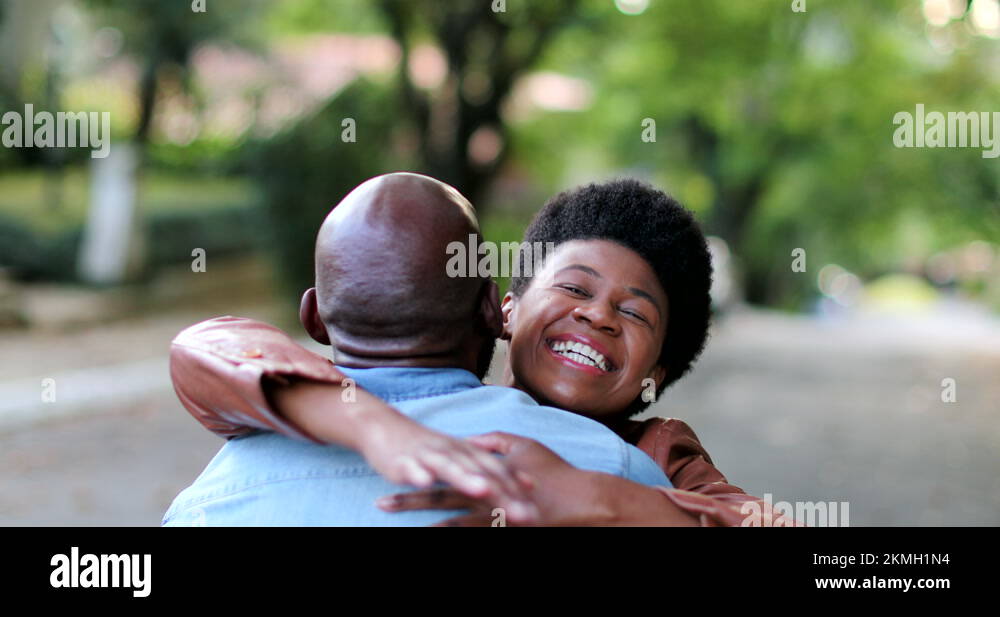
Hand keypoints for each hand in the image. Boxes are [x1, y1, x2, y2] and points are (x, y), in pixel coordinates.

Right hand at [359, 421, 539, 523]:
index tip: (536, 509)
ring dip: (466, 478)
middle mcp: (454, 452)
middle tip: (522, 513)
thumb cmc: (429, 449)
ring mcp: (429, 455)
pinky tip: (425, 482)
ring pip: (451, 467)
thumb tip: (529, 483)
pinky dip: (419, 474)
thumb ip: (494, 470)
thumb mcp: (464, 457)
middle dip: (502, 493)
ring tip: (483, 491)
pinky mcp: (404, 460)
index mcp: (470, 453)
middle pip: (482, 473)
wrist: (385, 428)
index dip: (517, 490)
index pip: (499, 472)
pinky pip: (412, 467)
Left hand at [377, 431, 617, 525]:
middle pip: (440, 497)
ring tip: (398, 517)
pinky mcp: (503, 527)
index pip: (447, 472)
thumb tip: (473, 442)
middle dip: (408, 500)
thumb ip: (496, 443)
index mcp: (487, 470)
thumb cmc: (555, 473)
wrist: (583, 500)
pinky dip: (449, 533)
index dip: (421, 473)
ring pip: (451, 519)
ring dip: (422, 521)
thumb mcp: (525, 447)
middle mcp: (486, 492)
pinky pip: (471, 534)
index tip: (394, 471)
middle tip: (380, 502)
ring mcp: (493, 513)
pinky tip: (430, 535)